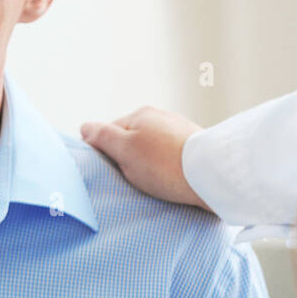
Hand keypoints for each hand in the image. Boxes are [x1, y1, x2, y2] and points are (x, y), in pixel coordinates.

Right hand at [80, 107, 211, 212]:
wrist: (212, 175)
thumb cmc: (165, 164)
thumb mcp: (125, 150)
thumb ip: (102, 136)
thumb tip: (84, 127)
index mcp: (141, 114)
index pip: (110, 132)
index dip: (107, 153)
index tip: (112, 171)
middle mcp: (162, 117)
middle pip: (133, 140)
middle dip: (129, 158)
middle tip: (133, 180)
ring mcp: (180, 130)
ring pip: (153, 149)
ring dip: (150, 164)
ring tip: (155, 183)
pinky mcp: (196, 147)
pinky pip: (172, 157)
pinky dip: (168, 168)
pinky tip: (172, 180)